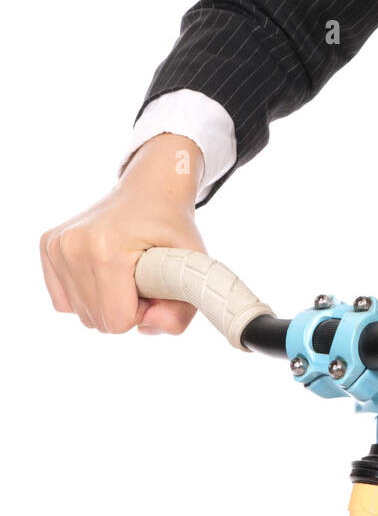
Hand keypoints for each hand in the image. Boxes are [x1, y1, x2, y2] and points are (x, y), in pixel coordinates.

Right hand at [39, 135, 206, 335]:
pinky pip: (64, 302)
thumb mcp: (193, 262)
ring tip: (125, 270)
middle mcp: (73, 244)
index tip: (154, 284)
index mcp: (106, 247)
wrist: (151, 187)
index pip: (118, 321)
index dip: (143, 311)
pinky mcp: (47, 245)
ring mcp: (56, 244)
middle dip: (125, 308)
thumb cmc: (172, 226)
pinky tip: (104, 270)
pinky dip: (87, 296)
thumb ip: (183, 309)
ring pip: (80, 314)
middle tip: (142, 275)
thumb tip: (147, 327)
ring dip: (107, 303)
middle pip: (97, 321)